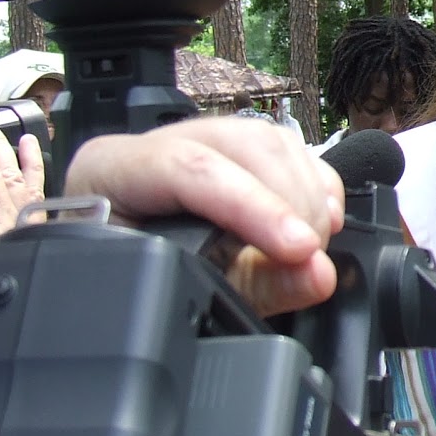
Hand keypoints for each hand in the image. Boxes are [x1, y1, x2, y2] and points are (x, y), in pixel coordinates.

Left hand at [65, 116, 344, 316]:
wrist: (120, 283)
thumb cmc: (143, 286)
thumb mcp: (193, 295)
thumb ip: (256, 286)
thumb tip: (319, 274)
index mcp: (113, 170)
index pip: (189, 168)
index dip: (253, 206)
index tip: (298, 248)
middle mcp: (154, 144)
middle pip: (241, 143)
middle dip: (291, 200)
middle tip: (311, 253)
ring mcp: (196, 140)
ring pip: (269, 139)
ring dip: (308, 193)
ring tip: (315, 243)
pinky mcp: (234, 151)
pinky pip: (288, 147)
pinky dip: (317, 184)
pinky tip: (322, 218)